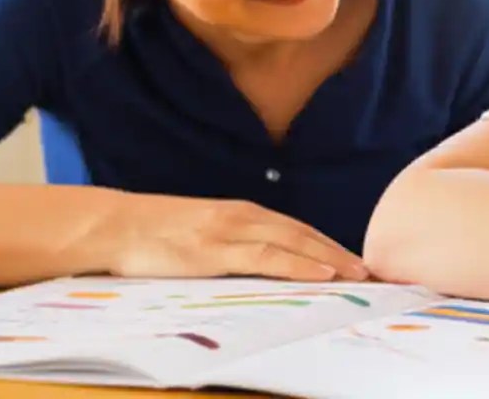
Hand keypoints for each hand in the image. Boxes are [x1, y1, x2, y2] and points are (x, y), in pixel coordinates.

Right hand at [101, 193, 367, 281]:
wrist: (114, 225)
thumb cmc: (154, 234)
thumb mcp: (202, 234)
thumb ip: (233, 244)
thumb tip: (261, 266)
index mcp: (242, 214)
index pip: (298, 230)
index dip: (330, 245)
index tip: (357, 262)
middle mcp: (243, 217)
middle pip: (305, 234)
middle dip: (341, 252)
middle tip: (374, 270)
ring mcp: (230, 232)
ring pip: (294, 243)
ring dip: (331, 259)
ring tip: (360, 274)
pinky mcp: (215, 250)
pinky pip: (266, 258)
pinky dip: (298, 264)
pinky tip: (322, 273)